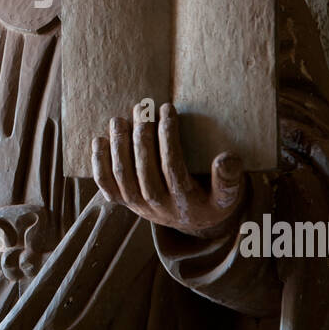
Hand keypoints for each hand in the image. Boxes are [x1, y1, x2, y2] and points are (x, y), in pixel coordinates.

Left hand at [92, 101, 246, 238]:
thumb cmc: (212, 199)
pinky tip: (99, 140)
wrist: (193, 222)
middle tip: (141, 108)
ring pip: (123, 176)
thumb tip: (227, 159)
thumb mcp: (228, 196)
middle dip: (141, 135)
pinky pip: (106, 185)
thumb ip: (230, 179)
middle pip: (144, 169)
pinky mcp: (124, 202)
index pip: (172, 167)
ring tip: (119, 119)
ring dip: (118, 146)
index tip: (167, 108)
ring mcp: (138, 205)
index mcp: (185, 202)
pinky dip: (99, 164)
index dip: (168, 137)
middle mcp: (158, 207)